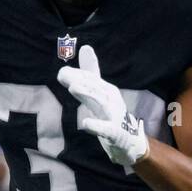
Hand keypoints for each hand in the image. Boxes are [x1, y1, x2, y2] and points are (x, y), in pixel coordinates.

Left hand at [57, 44, 148, 167]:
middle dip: (81, 81)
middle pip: (95, 88)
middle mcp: (111, 100)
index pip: (91, 80)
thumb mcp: (99, 93)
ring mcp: (114, 116)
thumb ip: (91, 73)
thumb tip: (85, 47)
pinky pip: (106, 129)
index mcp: (106, 90)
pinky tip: (85, 123)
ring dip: (88, 94)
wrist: (129, 143)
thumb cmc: (112, 115)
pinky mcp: (115, 133)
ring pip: (101, 103)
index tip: (62, 73)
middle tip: (63, 75)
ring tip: (73, 88)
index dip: (77, 76)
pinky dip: (97, 126)